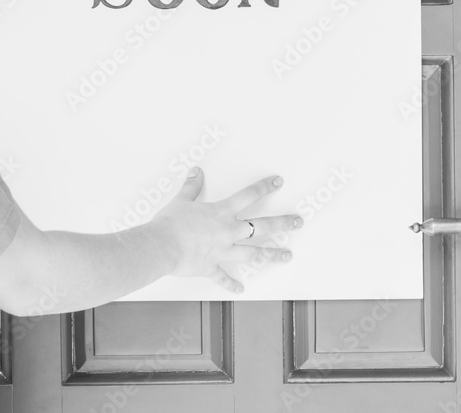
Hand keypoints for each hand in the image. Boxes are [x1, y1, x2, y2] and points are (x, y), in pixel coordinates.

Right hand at [154, 168, 302, 293]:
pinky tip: (240, 289)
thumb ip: (191, 186)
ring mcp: (223, 251)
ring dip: (272, 255)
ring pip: (254, 253)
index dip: (264, 187)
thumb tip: (196, 171)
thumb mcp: (181, 200)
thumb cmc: (171, 223)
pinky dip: (231, 284)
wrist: (162, 246)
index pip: (248, 195)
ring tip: (287, 256)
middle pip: (261, 226)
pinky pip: (224, 277)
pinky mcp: (212, 267)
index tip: (277, 182)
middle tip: (298, 222)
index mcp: (221, 212)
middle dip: (282, 223)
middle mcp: (228, 232)